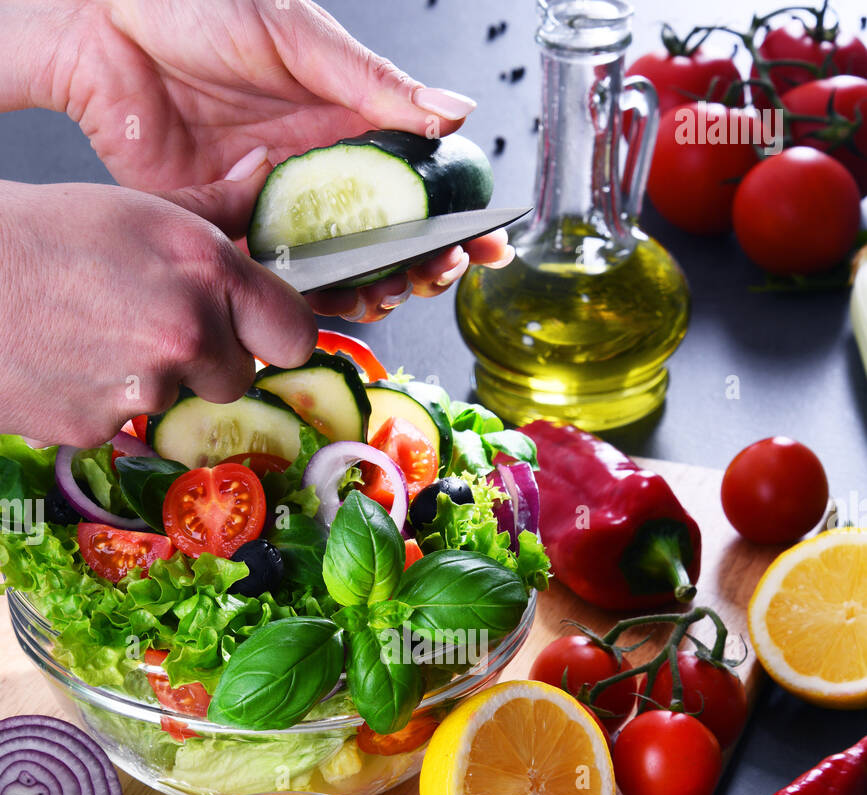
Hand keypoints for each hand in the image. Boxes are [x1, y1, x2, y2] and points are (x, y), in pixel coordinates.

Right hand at [0, 173, 314, 444]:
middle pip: (238, 377)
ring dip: (151, 378)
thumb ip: (212, 211)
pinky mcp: (102, 427)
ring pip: (178, 399)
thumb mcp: (134, 208)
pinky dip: (103, 400)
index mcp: (206, 270)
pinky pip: (125, 423)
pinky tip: (70, 360)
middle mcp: (187, 332)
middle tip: (152, 322)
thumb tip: (260, 177)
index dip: (275, 333)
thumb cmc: (40, 236)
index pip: (296, 334)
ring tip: (97, 333)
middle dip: (207, 359)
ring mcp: (146, 387)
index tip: (257, 329)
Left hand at [40, 0, 512, 318]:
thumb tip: (457, 114)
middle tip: (438, 275)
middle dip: (420, 267)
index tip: (486, 245)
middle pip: (380, 241)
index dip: (453, 221)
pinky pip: (265, 277)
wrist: (101, 22)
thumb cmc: (199, 7)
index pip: (413, 186)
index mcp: (342, 126)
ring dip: (367, 292)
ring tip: (390, 295)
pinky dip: (296, 298)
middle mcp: (312, 174)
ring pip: (330, 271)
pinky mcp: (219, 229)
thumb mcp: (300, 39)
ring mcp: (269, 206)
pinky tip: (324, 303)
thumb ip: (375, 86)